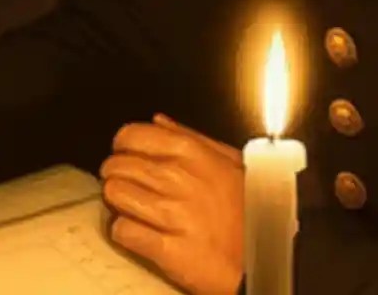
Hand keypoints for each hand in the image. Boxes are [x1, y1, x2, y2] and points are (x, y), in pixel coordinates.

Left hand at [101, 113, 243, 294]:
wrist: (263, 255)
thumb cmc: (249, 207)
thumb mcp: (230, 161)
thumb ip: (192, 137)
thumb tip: (160, 122)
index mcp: (191, 152)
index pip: (131, 136)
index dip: (123, 146)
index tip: (128, 155)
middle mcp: (178, 178)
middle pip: (117, 165)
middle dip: (117, 174)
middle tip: (131, 185)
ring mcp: (171, 213)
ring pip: (114, 194)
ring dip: (118, 202)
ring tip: (134, 207)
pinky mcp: (165, 247)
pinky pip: (122, 230)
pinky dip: (124, 231)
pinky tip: (139, 230)